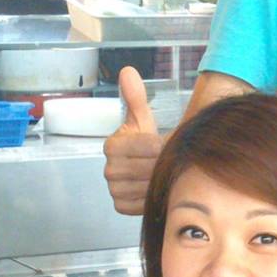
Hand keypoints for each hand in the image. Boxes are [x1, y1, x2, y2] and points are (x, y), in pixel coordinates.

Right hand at [102, 66, 162, 214]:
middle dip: (162, 164)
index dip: (162, 146)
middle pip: (149, 168)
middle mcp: (108, 168)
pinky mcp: (120, 205)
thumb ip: (135, 96)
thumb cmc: (145, 140)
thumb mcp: (143, 118)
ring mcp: (113, 188)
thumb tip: (127, 71)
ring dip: (159, 180)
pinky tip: (155, 187)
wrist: (144, 166)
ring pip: (147, 186)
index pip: (148, 146)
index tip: (165, 144)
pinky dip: (151, 197)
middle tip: (168, 160)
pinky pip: (141, 204)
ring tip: (162, 172)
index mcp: (112, 145)